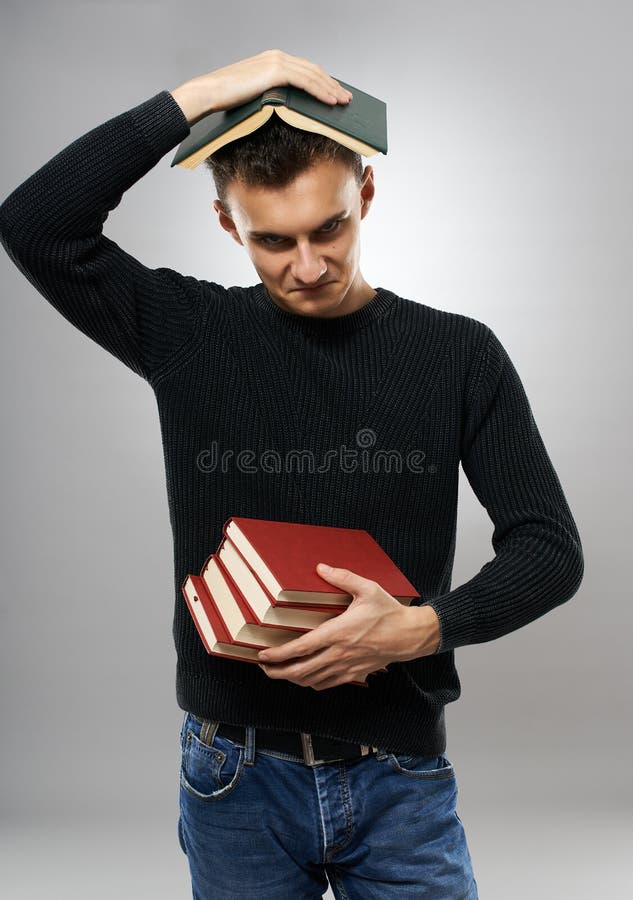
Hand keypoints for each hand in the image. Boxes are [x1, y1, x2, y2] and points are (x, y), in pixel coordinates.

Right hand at [170, 48, 352, 124]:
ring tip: (342, 102)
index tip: (334, 92)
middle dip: (331, 84)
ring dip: (330, 89)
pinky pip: (305, 81)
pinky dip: (320, 91)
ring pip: (313, 75)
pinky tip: (330, 101)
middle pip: (313, 70)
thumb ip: (273, 95)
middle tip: (345, 97)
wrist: (210, 92)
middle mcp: (277, 57)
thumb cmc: (228, 99)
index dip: (322, 80)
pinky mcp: (275, 72)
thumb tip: (289, 109)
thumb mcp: (255, 95)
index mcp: (272, 60)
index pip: (304, 69)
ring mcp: (276, 62)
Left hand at [256, 563, 440, 690]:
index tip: (263, 655)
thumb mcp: (368, 589)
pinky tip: (304, 677)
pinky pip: (326, 684)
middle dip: (278, 672)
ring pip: (311, 681)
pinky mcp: (353, 674)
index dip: (279, 655)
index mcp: (338, 632)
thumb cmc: (389, 612)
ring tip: (279, 672)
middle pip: (300, 671)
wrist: (410, 636)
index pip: (301, 648)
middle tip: (264, 668)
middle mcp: (339, 653)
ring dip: (292, 679)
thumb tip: (321, 568)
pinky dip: (310, 683)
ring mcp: (346, 667)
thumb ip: (343, 578)